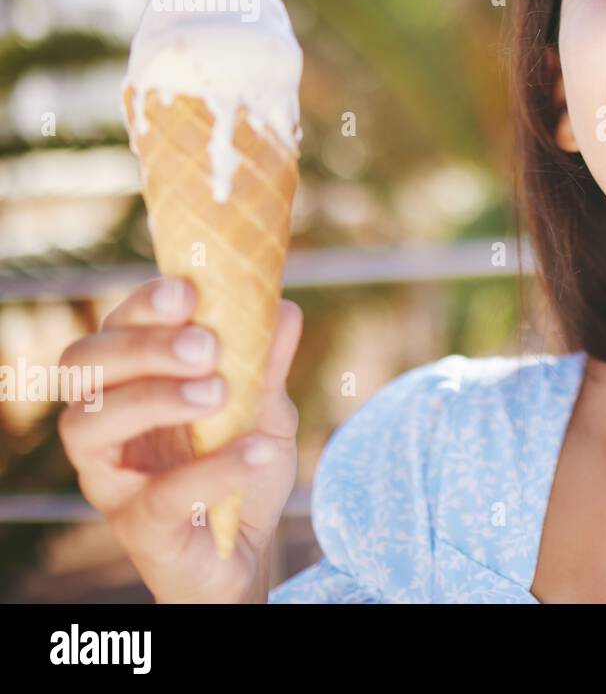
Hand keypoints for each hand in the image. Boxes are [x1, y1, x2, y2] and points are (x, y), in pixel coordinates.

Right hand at [57, 277, 301, 602]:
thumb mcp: (266, 410)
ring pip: (89, 426)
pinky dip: (209, 470)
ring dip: (154, 398)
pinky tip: (256, 451)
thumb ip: (268, 364)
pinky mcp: (139, 529)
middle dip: (141, 345)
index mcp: (131, 384)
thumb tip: (285, 307)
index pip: (112, 329)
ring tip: (220, 394)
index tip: (187, 290)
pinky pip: (157, 497)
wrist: (249, 550)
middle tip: (206, 345)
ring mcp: (112, 478)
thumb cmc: (240, 468)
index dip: (142, 305)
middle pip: (84, 367)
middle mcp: (106, 426)